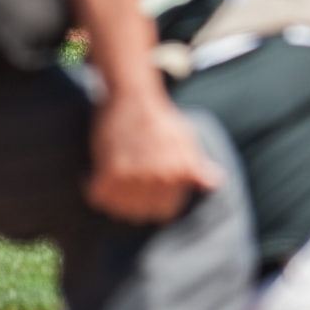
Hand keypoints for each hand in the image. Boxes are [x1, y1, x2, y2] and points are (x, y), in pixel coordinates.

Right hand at [85, 89, 223, 223]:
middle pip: (140, 213)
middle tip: (125, 185)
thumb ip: (197, 166)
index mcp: (181, 172)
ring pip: (118, 208)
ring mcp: (137, 175)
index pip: (164, 211)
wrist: (134, 95)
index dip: (153, 203)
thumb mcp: (186, 139)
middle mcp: (161, 177)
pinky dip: (94, 188)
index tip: (145, 192)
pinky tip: (95, 176)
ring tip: (112, 181)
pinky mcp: (111, 170)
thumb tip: (216, 182)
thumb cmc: (161, 118)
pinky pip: (98, 196)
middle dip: (133, 203)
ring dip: (113, 198)